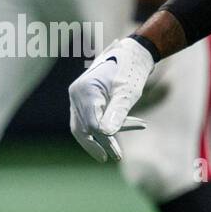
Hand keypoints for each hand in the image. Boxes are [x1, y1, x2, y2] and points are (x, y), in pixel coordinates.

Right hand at [68, 37, 152, 162]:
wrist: (135, 53)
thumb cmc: (133, 70)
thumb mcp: (128, 93)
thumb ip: (117, 113)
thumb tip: (105, 134)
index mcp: (84, 90)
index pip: (89, 122)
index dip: (103, 140)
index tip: (117, 154)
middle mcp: (76, 94)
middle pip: (81, 127)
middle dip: (99, 144)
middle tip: (114, 158)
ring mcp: (78, 97)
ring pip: (84, 125)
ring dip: (104, 138)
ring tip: (119, 151)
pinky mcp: (85, 100)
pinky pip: (90, 119)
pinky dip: (107, 127)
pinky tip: (129, 127)